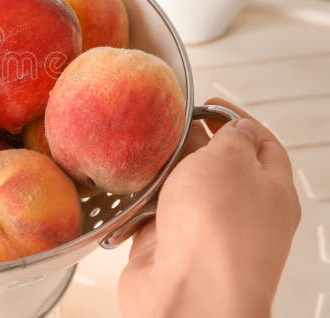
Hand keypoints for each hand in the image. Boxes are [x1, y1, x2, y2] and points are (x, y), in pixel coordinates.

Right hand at [118, 98, 300, 317]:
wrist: (189, 294)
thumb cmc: (218, 231)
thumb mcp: (231, 160)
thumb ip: (232, 137)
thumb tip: (234, 127)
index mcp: (270, 190)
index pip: (260, 143)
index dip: (235, 119)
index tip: (208, 103)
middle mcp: (240, 211)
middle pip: (214, 164)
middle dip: (189, 143)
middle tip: (165, 125)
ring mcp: (202, 231)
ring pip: (178, 188)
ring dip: (159, 172)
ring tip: (141, 153)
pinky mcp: (168, 246)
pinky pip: (151, 214)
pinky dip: (138, 202)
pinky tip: (127, 189)